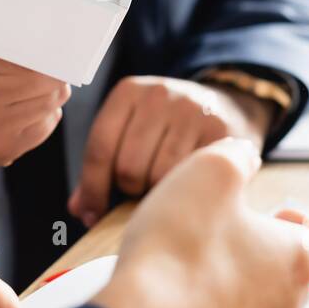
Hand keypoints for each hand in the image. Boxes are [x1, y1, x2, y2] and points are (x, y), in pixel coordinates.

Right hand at [0, 4, 70, 171]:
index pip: (28, 47)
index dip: (52, 42)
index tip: (63, 34)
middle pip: (46, 77)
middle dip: (56, 65)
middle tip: (54, 55)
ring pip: (50, 102)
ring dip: (52, 88)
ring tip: (36, 77)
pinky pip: (44, 126)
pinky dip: (44, 113)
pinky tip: (25, 103)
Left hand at [67, 76, 274, 226]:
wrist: (229, 107)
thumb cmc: (167, 129)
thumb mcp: (132, 132)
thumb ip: (102, 167)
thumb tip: (80, 209)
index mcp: (128, 92)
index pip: (99, 148)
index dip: (93, 189)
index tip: (92, 215)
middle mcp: (158, 94)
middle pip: (128, 167)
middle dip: (130, 190)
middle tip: (143, 190)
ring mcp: (192, 110)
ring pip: (160, 177)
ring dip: (159, 193)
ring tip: (167, 186)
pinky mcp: (221, 131)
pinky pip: (191, 179)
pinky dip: (186, 190)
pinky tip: (190, 186)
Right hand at [91, 139, 308, 307]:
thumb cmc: (176, 253)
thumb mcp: (209, 170)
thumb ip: (236, 155)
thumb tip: (244, 154)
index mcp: (294, 261)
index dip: (306, 228)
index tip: (277, 218)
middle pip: (289, 283)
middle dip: (260, 259)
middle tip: (221, 240)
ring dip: (229, 295)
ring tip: (187, 273)